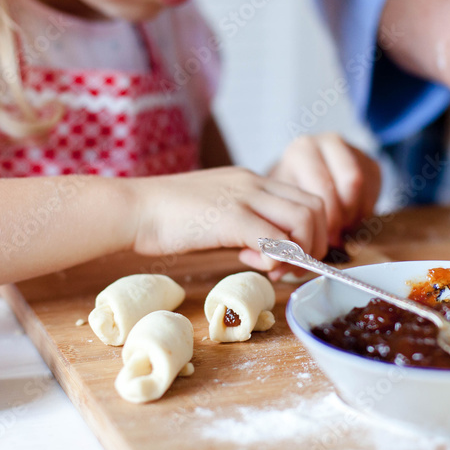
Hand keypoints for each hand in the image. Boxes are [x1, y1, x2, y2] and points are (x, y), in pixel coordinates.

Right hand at [126, 166, 327, 273]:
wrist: (133, 209)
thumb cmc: (167, 218)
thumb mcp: (216, 217)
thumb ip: (245, 230)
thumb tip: (267, 254)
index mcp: (252, 181)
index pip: (305, 199)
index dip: (310, 232)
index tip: (291, 255)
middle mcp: (254, 183)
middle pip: (316, 207)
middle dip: (315, 243)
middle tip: (291, 267)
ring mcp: (244, 198)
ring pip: (304, 219)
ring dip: (300, 252)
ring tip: (274, 268)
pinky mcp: (230, 218)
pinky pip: (274, 238)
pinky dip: (277, 257)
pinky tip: (254, 264)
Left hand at [268, 133, 380, 244]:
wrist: (299, 179)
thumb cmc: (288, 197)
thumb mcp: (283, 207)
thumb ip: (289, 229)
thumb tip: (294, 265)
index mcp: (302, 150)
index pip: (325, 186)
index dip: (329, 219)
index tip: (325, 239)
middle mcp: (327, 142)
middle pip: (352, 181)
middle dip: (345, 216)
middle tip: (336, 237)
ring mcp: (352, 149)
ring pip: (366, 187)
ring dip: (355, 214)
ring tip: (340, 227)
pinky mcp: (370, 161)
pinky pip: (375, 191)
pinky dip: (365, 210)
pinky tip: (348, 217)